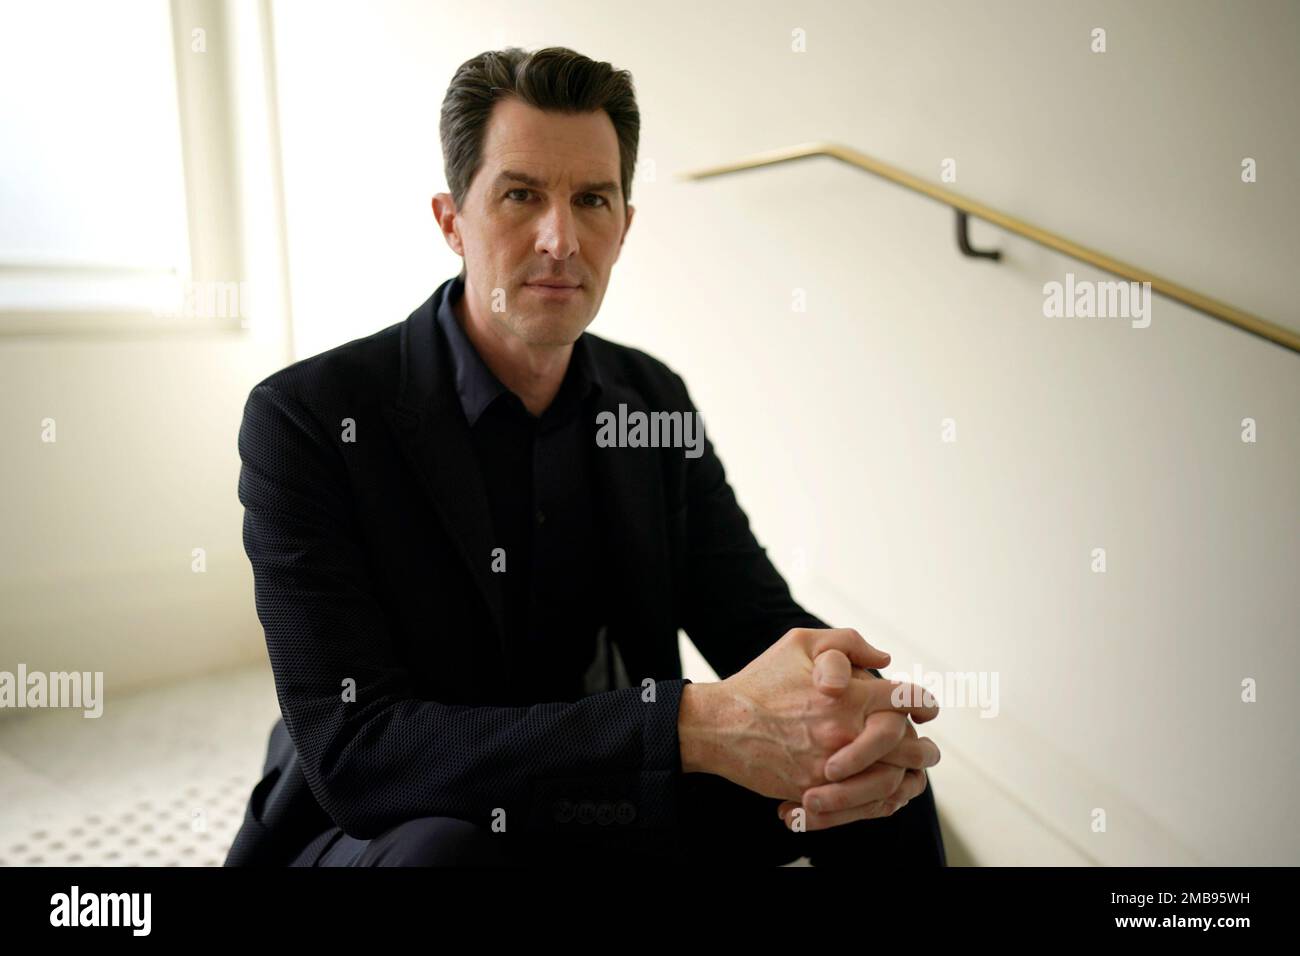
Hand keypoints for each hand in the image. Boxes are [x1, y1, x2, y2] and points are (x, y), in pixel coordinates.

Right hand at [691, 628, 937, 804]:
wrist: (719, 725)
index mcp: (847, 694)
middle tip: (927, 746)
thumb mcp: (799, 643)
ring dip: (907, 774)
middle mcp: (845, 731)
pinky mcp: (815, 791)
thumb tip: (885, 658)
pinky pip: (861, 803)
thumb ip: (847, 642)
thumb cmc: (761, 681)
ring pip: (891, 778)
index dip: (925, 704)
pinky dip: (878, 799)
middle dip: (925, 746)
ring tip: (910, 771)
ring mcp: (831, 765)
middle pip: (909, 744)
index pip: (907, 699)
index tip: (926, 709)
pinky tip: (882, 790)